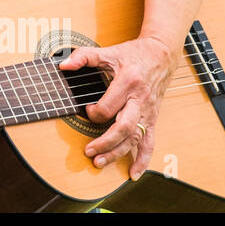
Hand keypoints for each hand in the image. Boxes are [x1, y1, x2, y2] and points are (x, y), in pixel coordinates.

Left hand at [57, 36, 176, 178]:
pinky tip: (134, 174)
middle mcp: (140, 99)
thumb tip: (63, 65)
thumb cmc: (133, 54)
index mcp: (128, 82)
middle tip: (89, 151)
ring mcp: (148, 111)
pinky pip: (149, 142)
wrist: (161, 54)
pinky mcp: (153, 118)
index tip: (86, 109)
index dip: (95, 112)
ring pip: (135, 138)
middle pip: (124, 127)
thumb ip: (83, 56)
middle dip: (106, 142)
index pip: (109, 106)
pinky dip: (143, 160)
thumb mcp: (108, 51)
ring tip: (100, 163)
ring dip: (118, 153)